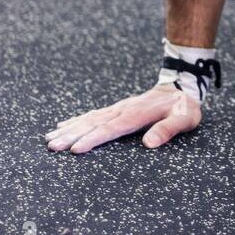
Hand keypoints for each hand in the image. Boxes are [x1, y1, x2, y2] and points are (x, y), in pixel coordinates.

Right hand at [44, 85, 200, 152]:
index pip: (112, 128)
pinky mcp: (117, 109)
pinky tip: (63, 126)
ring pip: (89, 119)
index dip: (94, 139)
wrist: (181, 85)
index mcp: (138, 114)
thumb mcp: (185, 119)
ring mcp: (118, 108)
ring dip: (69, 129)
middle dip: (72, 136)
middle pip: (94, 123)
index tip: (76, 149)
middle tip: (51, 146)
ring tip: (49, 139)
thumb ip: (169, 129)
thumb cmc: (184, 106)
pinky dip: (76, 120)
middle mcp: (123, 110)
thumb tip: (150, 144)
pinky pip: (93, 114)